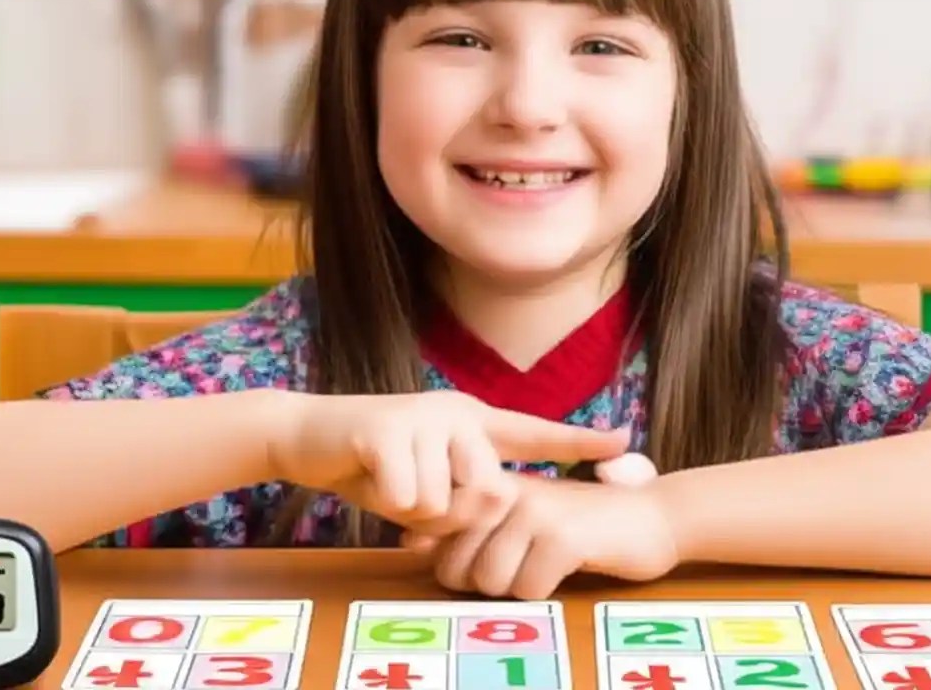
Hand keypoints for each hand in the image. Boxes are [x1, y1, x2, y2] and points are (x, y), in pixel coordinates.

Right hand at [269, 390, 629, 523]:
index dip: (578, 441)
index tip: (624, 439)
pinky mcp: (389, 430)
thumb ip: (460, 497)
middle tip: (416, 501)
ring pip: (446, 502)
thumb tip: (495, 519)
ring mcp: (424, 417)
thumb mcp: (424, 484)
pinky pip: (409, 498)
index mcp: (471, 421)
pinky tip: (368, 475)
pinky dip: (387, 504)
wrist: (305, 435)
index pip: (533, 433)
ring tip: (388, 482)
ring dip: (415, 512)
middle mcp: (457, 412)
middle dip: (455, 518)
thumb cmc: (369, 464)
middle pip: (491, 493)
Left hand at [401, 472, 677, 598]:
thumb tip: (411, 543)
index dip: (457, 567)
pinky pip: (529, 589)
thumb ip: (468, 530)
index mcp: (490, 487)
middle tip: (523, 567)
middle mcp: (505, 493)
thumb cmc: (581, 526)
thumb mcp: (519, 521)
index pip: (438, 542)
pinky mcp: (563, 537)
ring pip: (491, 582)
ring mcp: (534, 512)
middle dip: (485, 584)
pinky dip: (546, 591)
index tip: (494, 558)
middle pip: (457, 569)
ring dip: (518, 589)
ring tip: (545, 565)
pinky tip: (567, 567)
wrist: (653, 517)